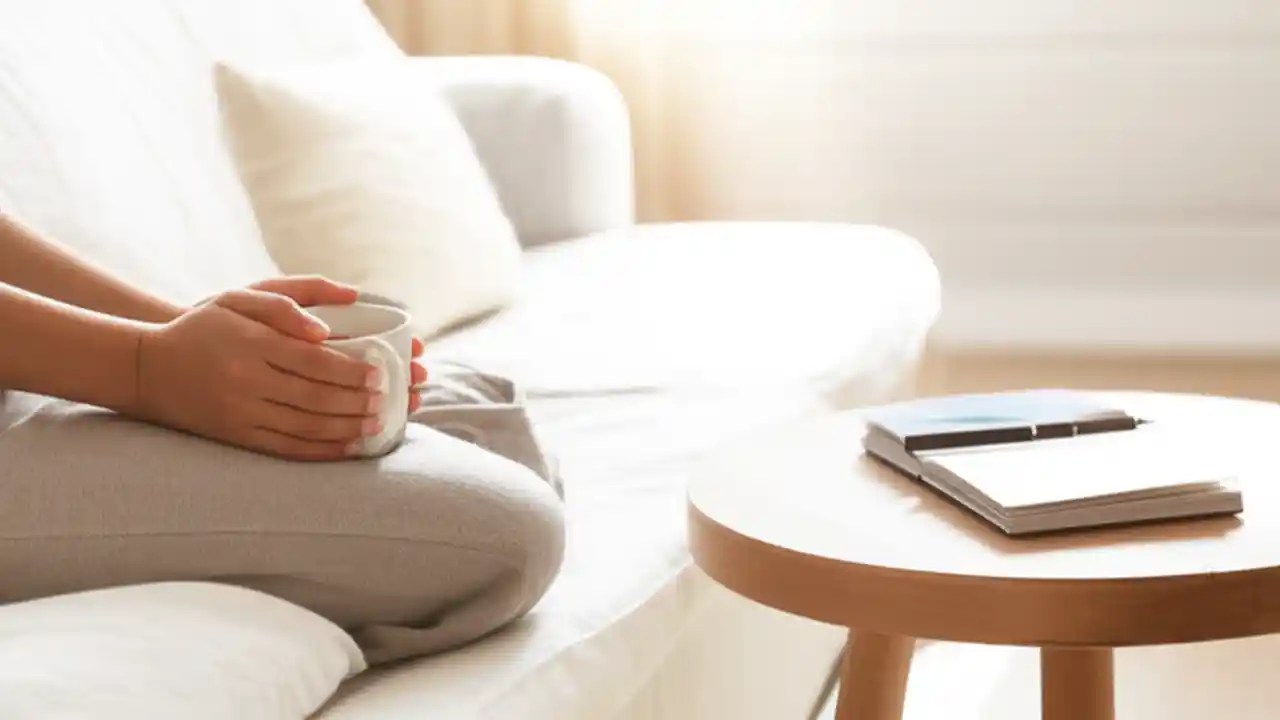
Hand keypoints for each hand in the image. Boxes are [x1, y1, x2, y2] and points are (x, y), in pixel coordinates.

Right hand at [135, 286, 382, 460]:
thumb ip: (288, 301)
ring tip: (377, 424)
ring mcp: (240, 413)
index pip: (313, 361)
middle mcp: (245, 381)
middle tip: (389, 401)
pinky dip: (321, 451)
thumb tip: (328, 326)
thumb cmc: (203, 325)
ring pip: (305, 426)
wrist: (147, 368)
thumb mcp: (239, 297)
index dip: (351, 371)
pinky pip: (286, 449)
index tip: (380, 373)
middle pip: (315, 397)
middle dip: (357, 402)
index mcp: (251, 344)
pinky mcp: (237, 436)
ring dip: (347, 428)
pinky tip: (347, 447)